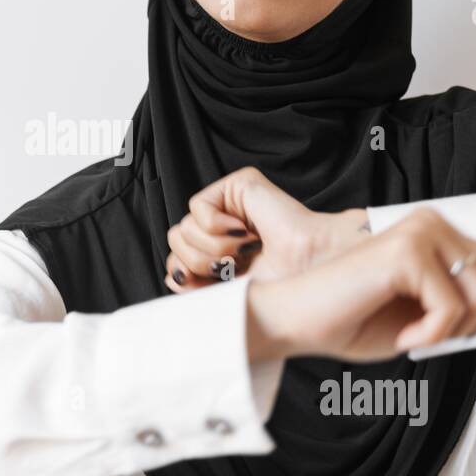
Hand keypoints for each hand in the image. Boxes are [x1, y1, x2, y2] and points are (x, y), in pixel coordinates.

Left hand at [164, 166, 369, 291]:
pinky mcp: (237, 185)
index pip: (177, 255)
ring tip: (244, 250)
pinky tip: (244, 231)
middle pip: (175, 240)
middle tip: (233, 265)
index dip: (186, 272)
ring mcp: (228, 203)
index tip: (215, 281)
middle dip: (199, 261)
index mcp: (220, 249)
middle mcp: (222, 225)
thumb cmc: (278, 282)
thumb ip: (194, 282)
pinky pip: (198, 207)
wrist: (306, 269)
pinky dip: (217, 227)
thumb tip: (170, 275)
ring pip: (184, 227)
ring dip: (213, 247)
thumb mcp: (225, 290)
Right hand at [246, 207, 475, 363]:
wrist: (298, 321)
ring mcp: (420, 233)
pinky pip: (453, 309)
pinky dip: (433, 337)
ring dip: (457, 331)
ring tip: (417, 334)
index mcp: (438, 231)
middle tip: (430, 335)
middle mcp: (432, 222)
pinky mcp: (406, 253)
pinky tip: (405, 337)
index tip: (442, 329)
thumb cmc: (353, 319)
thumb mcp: (430, 319)